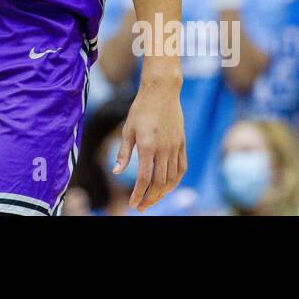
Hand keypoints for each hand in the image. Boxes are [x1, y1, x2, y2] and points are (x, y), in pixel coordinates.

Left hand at [116, 69, 185, 211]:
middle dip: (150, 198)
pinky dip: (175, 181)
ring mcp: (175, 147)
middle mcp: (163, 149)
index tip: (133, 204)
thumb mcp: (128, 129)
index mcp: (147, 146)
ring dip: (162, 193)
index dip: (139, 194)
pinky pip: (181, 168)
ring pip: (172, 178)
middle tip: (141, 207)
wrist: (161, 92)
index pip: (145, 178)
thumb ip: (123, 152)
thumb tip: (117, 172)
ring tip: (152, 199)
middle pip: (159, 183)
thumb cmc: (140, 109)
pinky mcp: (182, 143)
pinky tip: (168, 186)